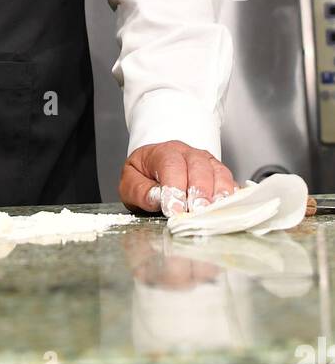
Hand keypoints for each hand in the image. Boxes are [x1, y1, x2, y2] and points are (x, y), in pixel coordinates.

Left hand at [119, 140, 237, 216]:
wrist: (156, 165)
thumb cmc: (144, 175)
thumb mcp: (131, 182)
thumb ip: (140, 191)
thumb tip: (156, 200)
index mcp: (163, 152)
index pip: (171, 165)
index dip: (174, 187)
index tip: (174, 209)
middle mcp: (187, 154)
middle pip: (198, 166)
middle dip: (199, 190)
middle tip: (197, 211)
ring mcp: (206, 162)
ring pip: (218, 171)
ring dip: (218, 193)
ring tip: (215, 211)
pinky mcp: (219, 174)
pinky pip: (230, 181)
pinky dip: (232, 194)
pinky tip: (230, 207)